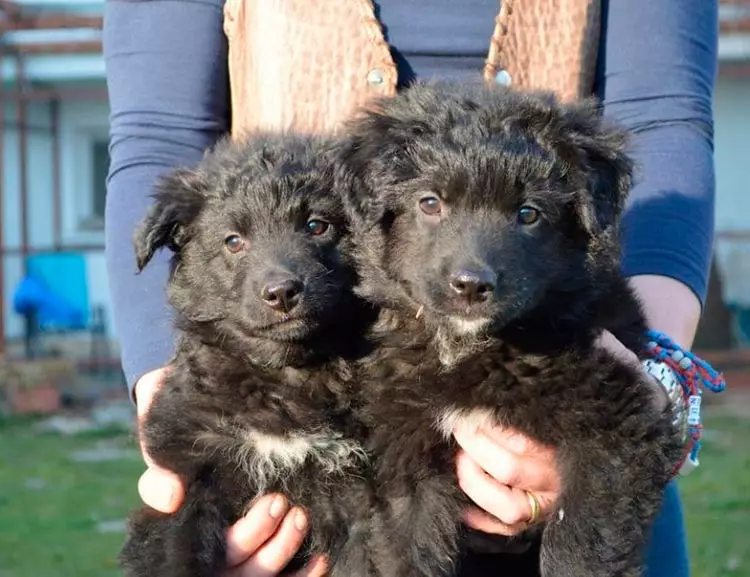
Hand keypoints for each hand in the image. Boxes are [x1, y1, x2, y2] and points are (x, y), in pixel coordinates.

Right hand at [134, 368, 327, 576]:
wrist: (204, 416)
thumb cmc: (182, 432)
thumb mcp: (163, 442)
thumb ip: (161, 467)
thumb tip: (171, 497)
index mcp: (187, 528)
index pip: (203, 546)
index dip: (241, 534)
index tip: (269, 501)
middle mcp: (212, 550)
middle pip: (237, 564)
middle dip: (261, 536)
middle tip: (282, 501)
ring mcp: (242, 557)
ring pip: (260, 574)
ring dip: (284, 549)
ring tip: (301, 517)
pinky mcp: (268, 554)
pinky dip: (302, 573)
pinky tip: (320, 557)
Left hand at [454, 329, 664, 536]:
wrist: (642, 437)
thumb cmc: (611, 398)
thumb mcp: (612, 373)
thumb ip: (600, 352)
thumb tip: (593, 327)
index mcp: (571, 440)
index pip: (518, 438)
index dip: (483, 423)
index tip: (465, 403)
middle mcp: (562, 475)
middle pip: (506, 466)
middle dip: (472, 442)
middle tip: (455, 420)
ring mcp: (553, 501)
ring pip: (504, 502)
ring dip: (472, 478)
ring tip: (459, 454)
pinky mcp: (544, 519)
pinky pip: (509, 529)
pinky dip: (481, 518)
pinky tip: (464, 504)